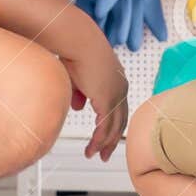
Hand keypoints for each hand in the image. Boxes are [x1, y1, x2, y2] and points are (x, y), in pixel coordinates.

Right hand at [61, 18, 127, 161]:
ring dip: (103, 144)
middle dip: (112, 139)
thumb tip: (79, 106)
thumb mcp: (78, 76)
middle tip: (105, 154)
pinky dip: (99, 140)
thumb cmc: (75, 51)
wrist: (77, 39)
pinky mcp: (107, 100)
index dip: (112, 124)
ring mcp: (116, 94)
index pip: (118, 108)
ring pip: (114, 127)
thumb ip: (81, 93)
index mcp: (117, 80)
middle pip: (121, 120)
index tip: (105, 137)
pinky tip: (92, 149)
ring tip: (94, 155)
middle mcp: (121, 88)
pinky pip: (105, 127)